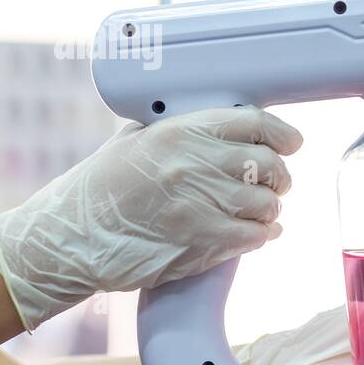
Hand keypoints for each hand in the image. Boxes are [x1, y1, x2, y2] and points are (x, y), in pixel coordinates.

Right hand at [0, 106, 301, 329]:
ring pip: (268, 203)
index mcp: (180, 132)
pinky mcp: (203, 242)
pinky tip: (258, 233)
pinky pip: (256, 236)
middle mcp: (195, 164)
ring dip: (270, 208)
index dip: (283, 133)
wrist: (70, 237)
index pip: (254, 122)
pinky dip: (264, 234)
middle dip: (280, 176)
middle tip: (277, 183)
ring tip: (260, 211)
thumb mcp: (135, 139)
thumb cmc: (101, 186)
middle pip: (269, 164)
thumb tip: (227, 122)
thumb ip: (180, 128)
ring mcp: (201, 205)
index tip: (293, 142)